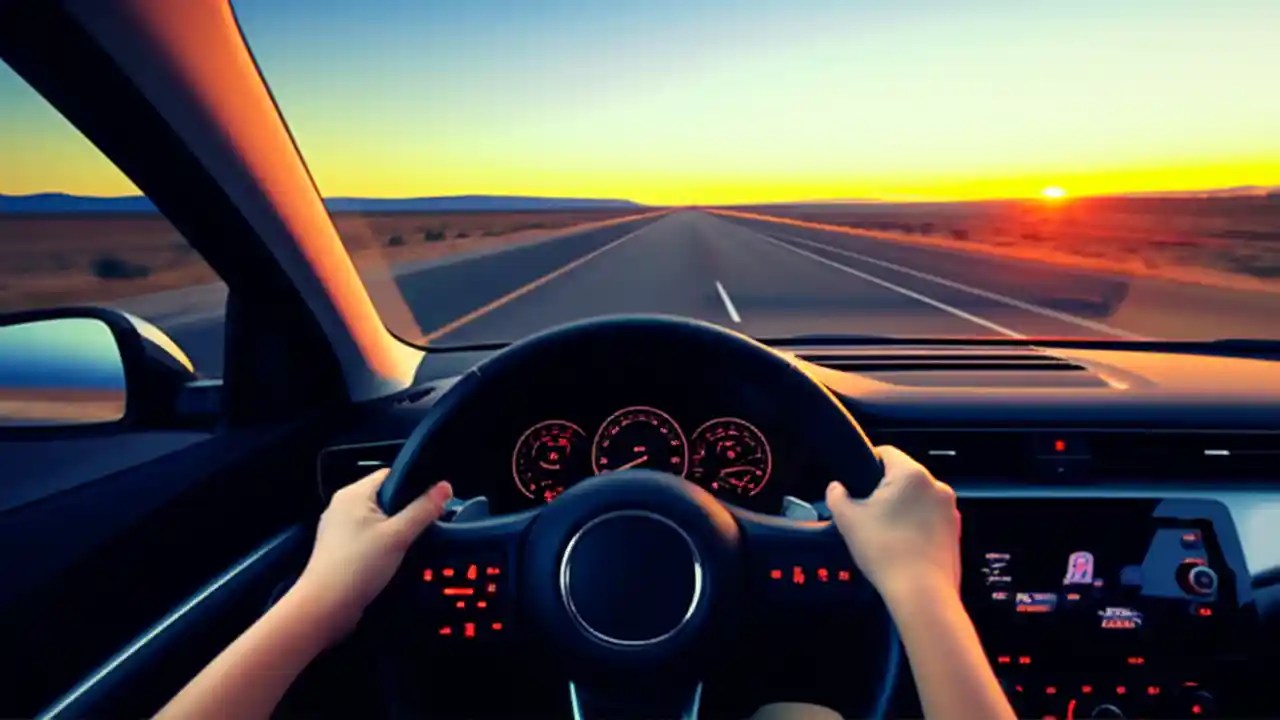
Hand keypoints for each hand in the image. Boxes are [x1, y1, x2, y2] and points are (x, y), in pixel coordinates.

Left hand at [291, 469, 451, 635]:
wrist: (325, 607)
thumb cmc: (360, 565)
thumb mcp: (399, 535)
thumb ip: (423, 509)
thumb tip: (446, 486)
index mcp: (354, 493)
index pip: (390, 474)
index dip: (414, 483)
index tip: (433, 501)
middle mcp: (342, 504)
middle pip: (385, 496)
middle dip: (407, 508)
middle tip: (428, 524)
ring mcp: (338, 527)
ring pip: (377, 517)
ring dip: (396, 527)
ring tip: (413, 542)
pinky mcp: (338, 547)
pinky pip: (367, 534)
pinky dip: (382, 541)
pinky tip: (393, 556)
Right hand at [826, 445, 959, 599]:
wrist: (921, 593)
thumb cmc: (887, 553)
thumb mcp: (848, 520)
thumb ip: (836, 495)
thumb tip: (837, 488)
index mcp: (911, 475)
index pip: (886, 452)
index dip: (867, 463)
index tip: (856, 481)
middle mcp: (936, 486)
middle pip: (903, 477)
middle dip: (884, 491)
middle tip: (867, 514)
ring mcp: (949, 510)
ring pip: (917, 499)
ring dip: (901, 509)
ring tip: (885, 534)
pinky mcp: (955, 531)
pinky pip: (929, 518)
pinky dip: (916, 526)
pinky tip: (902, 545)